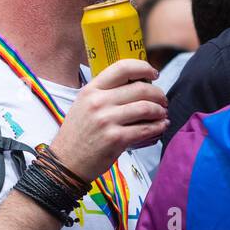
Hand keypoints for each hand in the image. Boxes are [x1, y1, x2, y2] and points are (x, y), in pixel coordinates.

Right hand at [50, 59, 166, 179]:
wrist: (67, 162)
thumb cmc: (80, 133)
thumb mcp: (84, 105)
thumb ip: (106, 93)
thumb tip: (138, 83)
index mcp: (91, 90)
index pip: (122, 68)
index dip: (144, 68)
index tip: (154, 74)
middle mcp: (98, 102)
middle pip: (141, 89)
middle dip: (159, 94)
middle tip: (163, 101)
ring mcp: (106, 120)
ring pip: (147, 108)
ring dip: (160, 111)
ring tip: (162, 114)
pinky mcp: (116, 138)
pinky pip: (146, 129)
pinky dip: (159, 127)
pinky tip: (160, 127)